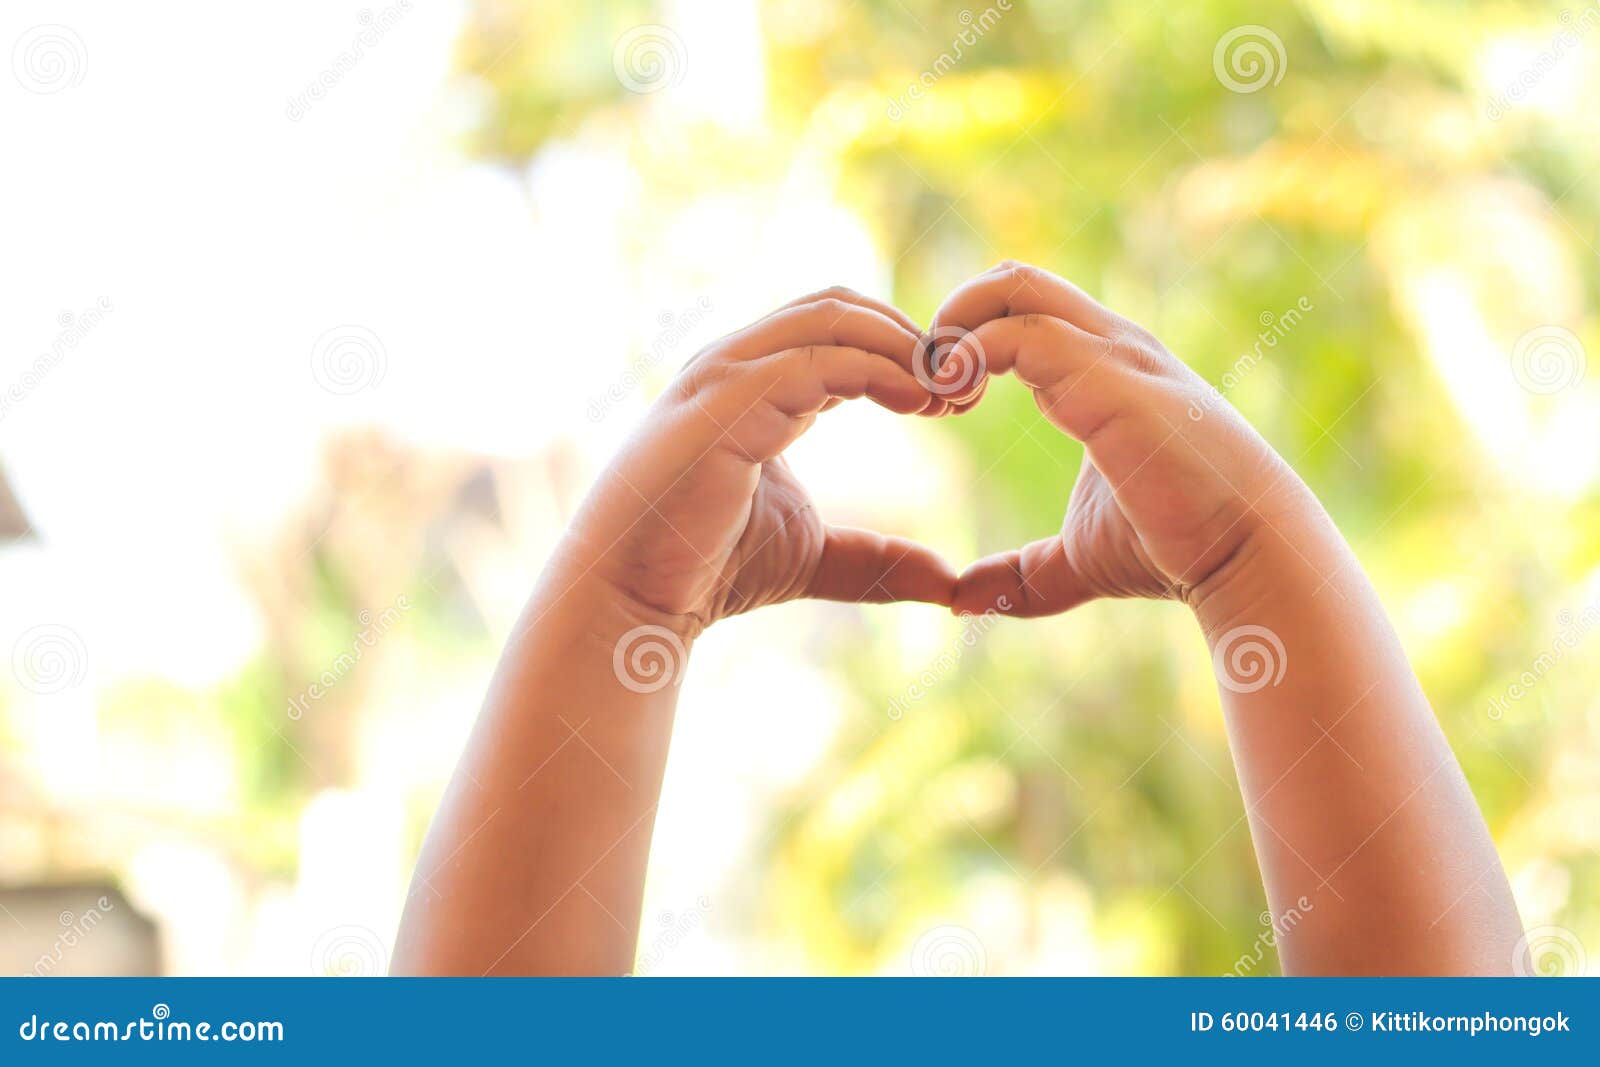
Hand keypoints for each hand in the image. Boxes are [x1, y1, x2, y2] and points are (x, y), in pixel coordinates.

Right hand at [564, 287, 973, 636]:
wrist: (633, 598)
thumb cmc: (707, 569)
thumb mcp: (814, 557)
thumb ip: (877, 559)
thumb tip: (948, 579)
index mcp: (755, 383)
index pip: (839, 327)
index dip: (906, 349)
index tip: (958, 397)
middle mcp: (737, 364)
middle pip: (840, 304)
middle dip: (911, 334)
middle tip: (966, 383)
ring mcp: (725, 374)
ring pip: (829, 317)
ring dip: (902, 343)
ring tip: (951, 390)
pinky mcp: (723, 401)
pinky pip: (811, 360)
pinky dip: (874, 368)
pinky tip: (918, 400)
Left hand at [935, 262, 1315, 616]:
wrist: (1246, 554)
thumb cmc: (1174, 549)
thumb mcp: (1078, 560)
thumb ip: (1020, 575)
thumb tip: (960, 602)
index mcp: (1100, 368)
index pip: (1018, 309)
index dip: (963, 343)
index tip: (939, 407)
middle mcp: (1108, 345)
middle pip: (1011, 278)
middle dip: (951, 317)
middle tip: (926, 391)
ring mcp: (1111, 355)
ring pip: (1013, 289)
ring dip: (952, 335)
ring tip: (936, 402)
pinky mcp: (1109, 381)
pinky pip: (1022, 335)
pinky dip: (971, 356)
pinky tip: (954, 403)